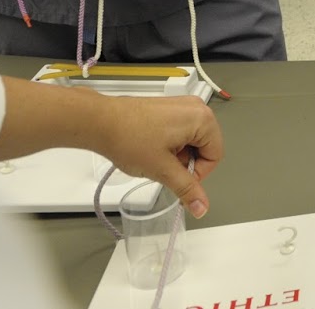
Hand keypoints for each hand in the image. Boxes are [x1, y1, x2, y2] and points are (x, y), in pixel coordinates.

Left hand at [90, 94, 222, 218]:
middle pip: (205, 146)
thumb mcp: (162, 170)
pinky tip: (151, 148)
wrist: (99, 122)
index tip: (175, 178)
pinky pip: (181, 131)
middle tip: (163, 166)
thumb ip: (187, 189)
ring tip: (154, 156)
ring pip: (191, 141)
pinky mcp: (169, 107)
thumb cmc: (131, 141)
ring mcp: (182, 105)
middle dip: (186, 162)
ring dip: (177, 154)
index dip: (197, 173)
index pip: (215, 156)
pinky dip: (170, 144)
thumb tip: (203, 208)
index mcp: (202, 119)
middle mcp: (196, 107)